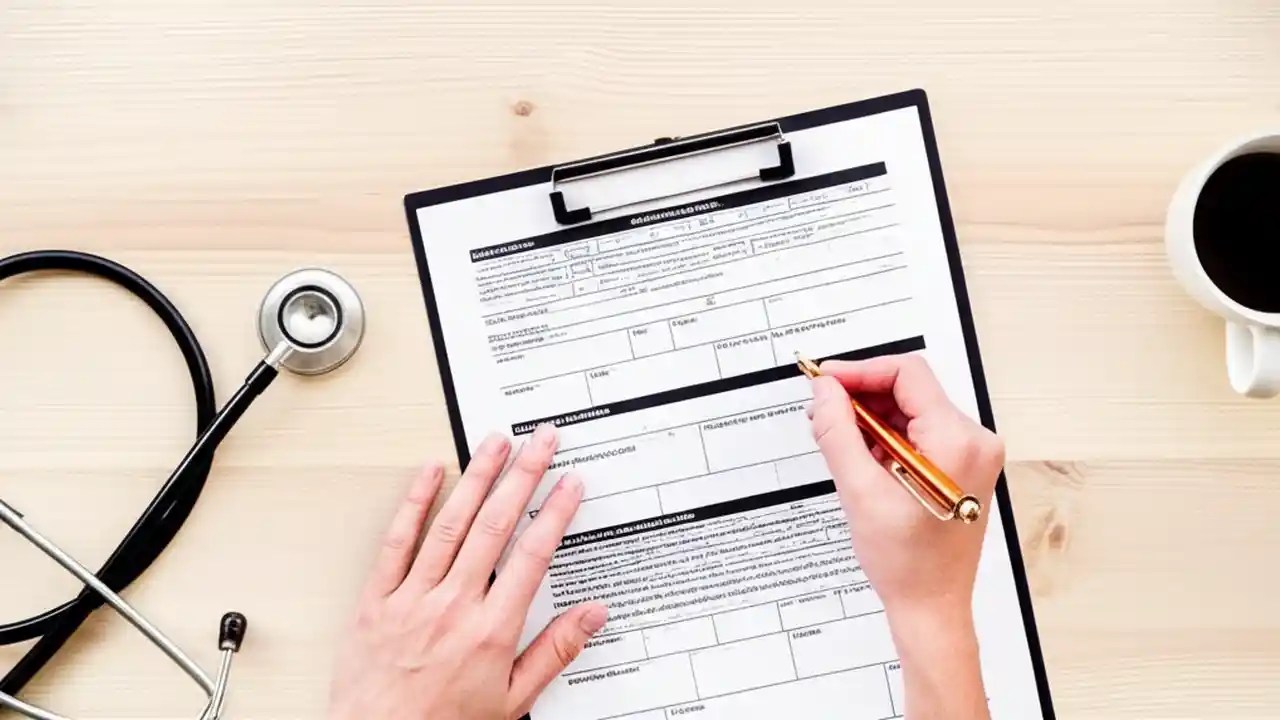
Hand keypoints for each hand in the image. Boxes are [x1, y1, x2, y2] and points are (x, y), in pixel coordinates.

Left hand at [327, 425, 607, 719]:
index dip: (555, 513)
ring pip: (451, 523)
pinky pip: (397, 542)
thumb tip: (592, 616)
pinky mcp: (377, 599)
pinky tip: (430, 472)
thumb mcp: (512, 701)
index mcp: (490, 631)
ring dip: (476, 477)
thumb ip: (554, 652)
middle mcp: (453, 606)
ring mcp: (412, 598)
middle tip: (541, 443)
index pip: (532, 556)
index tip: (570, 484)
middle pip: (496, 526)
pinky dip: (414, 503)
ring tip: (496, 443)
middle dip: (523, 477)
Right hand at [807, 354, 1000, 719]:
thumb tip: (825, 392)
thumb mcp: (860, 491)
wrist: (931, 605)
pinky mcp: (962, 466)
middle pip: (909, 390)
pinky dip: (887, 437)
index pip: (907, 374)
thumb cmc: (908, 562)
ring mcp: (971, 454)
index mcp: (957, 442)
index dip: (860, 371)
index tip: (826, 380)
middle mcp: (974, 441)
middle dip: (861, 397)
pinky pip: (919, 432)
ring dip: (871, 419)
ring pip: (911, 411)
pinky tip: (861, 456)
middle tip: (822, 411)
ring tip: (837, 440)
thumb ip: (838, 431)